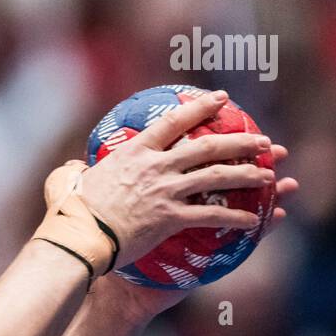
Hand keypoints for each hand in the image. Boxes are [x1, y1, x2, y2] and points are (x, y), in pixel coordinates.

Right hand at [79, 90, 276, 267]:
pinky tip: (254, 221)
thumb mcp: (65, 181)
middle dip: (241, 141)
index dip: (201, 107)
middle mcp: (155, 167)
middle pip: (208, 146)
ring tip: (270, 176)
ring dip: (248, 175)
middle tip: (264, 142)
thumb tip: (73, 166)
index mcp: (134, 152)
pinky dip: (236, 218)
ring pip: (217, 177)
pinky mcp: (170, 219)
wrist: (79, 237)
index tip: (222, 99)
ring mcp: (165, 192)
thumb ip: (73, 169)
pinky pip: (212, 216)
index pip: (174, 121)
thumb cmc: (69, 210)